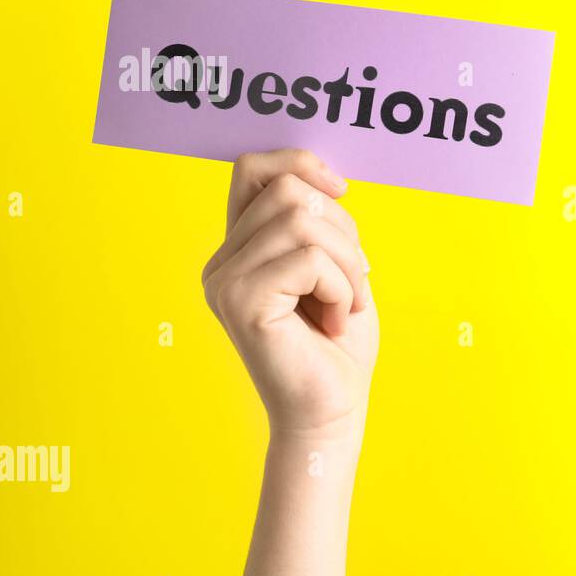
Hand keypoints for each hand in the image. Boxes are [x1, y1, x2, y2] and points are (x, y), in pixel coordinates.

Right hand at [202, 149, 378, 441]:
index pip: (254, 170)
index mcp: (239, 250)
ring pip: (303, 221)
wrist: (331, 412)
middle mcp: (221, 263)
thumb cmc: (338, 344)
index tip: (341, 191)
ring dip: (347, 263)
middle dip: (342, 231)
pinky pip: (308, 259)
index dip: (300, 164)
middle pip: (289, 192)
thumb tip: (327, 182)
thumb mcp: (336, 268)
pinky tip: (335, 322)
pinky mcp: (241, 302)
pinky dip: (340, 287)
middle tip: (354, 281)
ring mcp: (225, 282)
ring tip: (345, 304)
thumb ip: (319, 224)